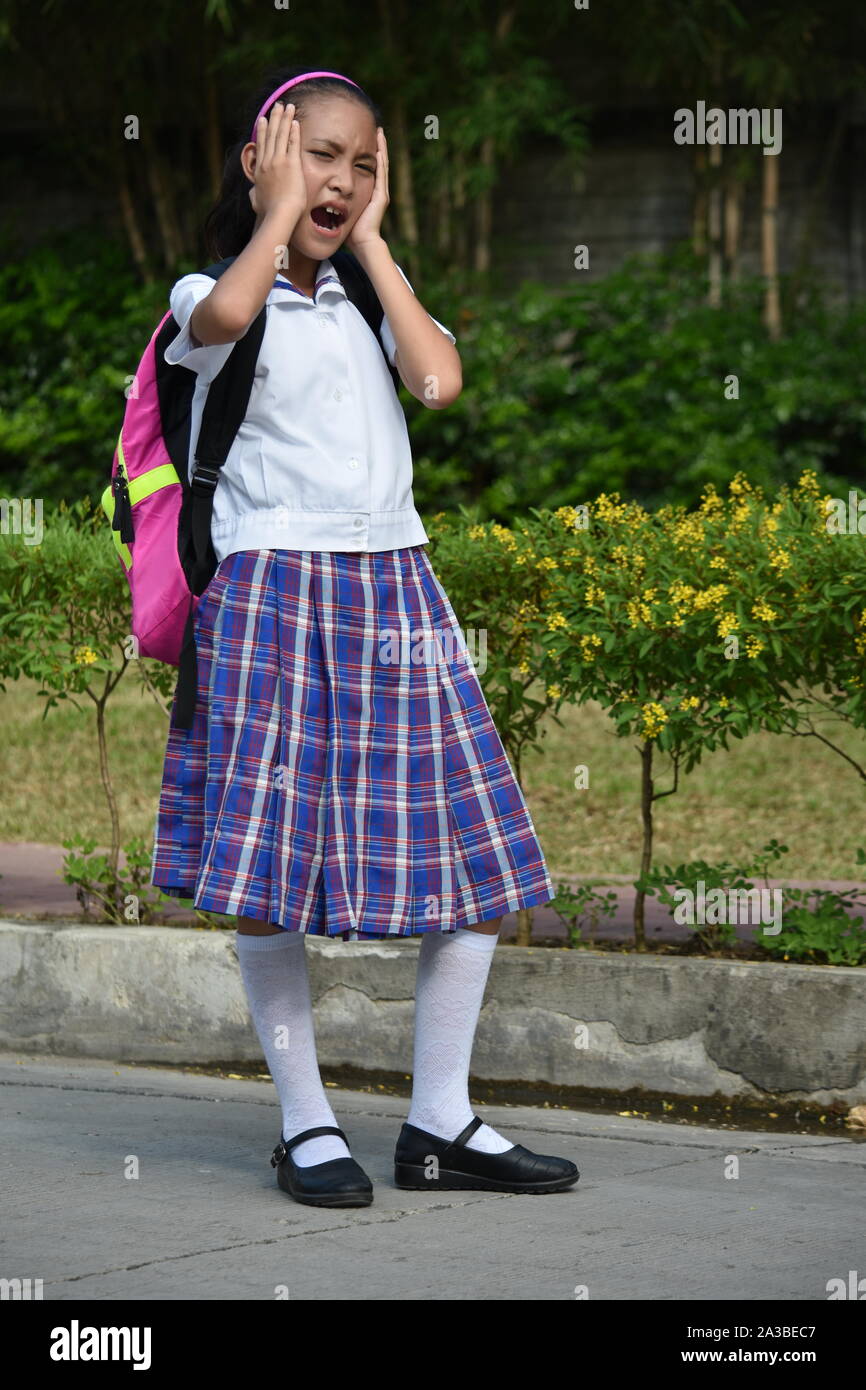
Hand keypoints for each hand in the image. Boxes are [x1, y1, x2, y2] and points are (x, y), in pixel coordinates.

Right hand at [248, 102, 306, 222]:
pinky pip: (292, 143)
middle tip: (276, 106)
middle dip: (274, 118)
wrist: (278, 215)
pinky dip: (294, 131)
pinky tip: (295, 121)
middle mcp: (267, 162)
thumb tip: (252, 195)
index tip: (263, 119)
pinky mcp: (291, 164)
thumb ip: (254, 196)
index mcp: (260, 170)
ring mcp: (279, 162)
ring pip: (281, 135)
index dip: (262, 131)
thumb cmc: (269, 213)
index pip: (261, 145)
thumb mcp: (257, 202)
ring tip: (288, 106)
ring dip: (285, 119)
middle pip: (270, 135)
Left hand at [345, 127, 388, 250]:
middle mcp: (377, 191)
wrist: (362, 244)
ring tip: (380, 132)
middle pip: (377, 163)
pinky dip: (381, 160)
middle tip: (376, 130)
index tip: (362, 139)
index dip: (366, 154)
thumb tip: (321, 195)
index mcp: (368, 193)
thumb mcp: (342, 211)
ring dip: (381, 148)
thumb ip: (336, 201)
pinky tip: (379, 148)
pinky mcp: (381, 196)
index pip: (367, 168)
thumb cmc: (350, 232)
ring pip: (381, 165)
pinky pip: (381, 173)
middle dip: (376, 147)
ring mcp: (381, 193)